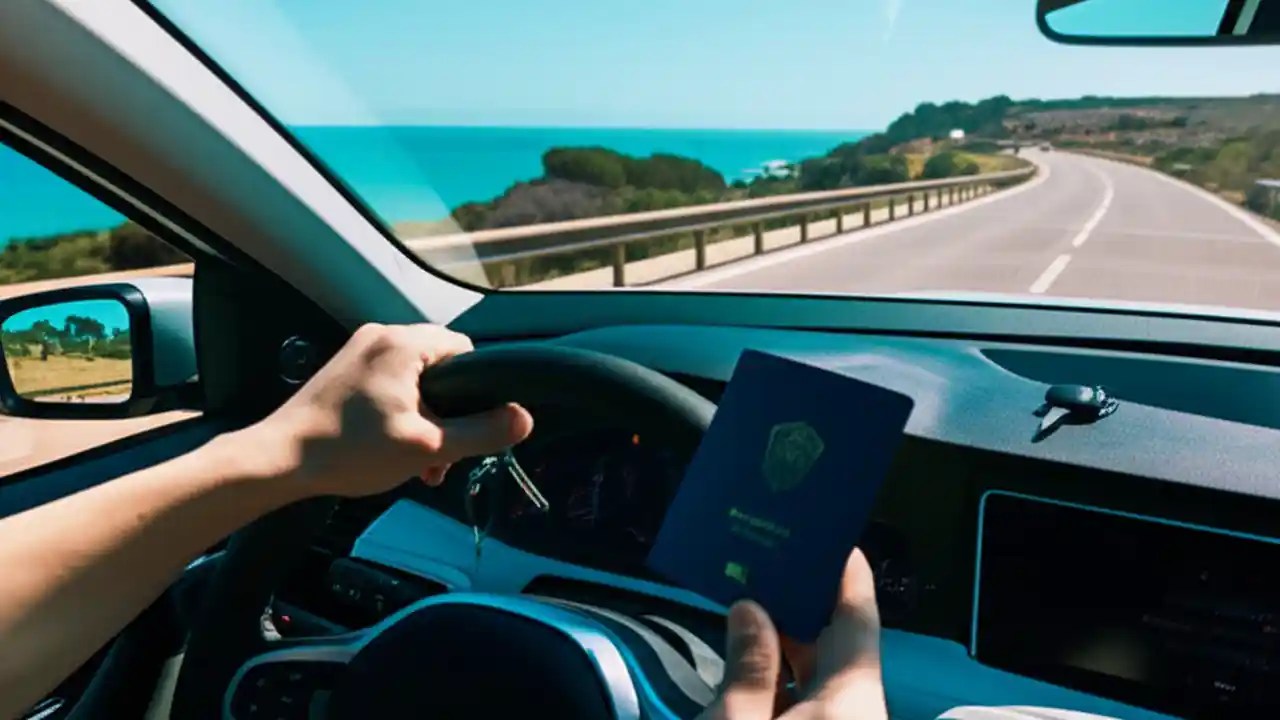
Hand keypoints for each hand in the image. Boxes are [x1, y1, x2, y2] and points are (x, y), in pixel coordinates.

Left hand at [243, 323, 532, 497]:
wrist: (277, 460)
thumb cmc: (350, 451)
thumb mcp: (427, 446)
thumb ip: (481, 432)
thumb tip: (525, 418)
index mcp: (403, 343)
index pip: (466, 351)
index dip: (477, 391)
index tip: (469, 428)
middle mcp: (381, 335)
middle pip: (441, 367)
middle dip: (449, 412)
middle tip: (442, 454)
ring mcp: (358, 351)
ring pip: (415, 379)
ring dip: (425, 419)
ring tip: (419, 461)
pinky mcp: (343, 371)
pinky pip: (389, 384)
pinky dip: (400, 413)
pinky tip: (393, 449)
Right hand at [698, 549, 887, 719]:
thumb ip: (749, 667)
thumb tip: (750, 611)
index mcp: (852, 700)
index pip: (858, 622)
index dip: (848, 577)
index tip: (831, 538)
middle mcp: (856, 712)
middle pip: (836, 648)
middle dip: (802, 607)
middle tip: (771, 562)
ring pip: (819, 679)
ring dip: (787, 645)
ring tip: (751, 602)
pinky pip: (807, 703)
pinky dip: (781, 680)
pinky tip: (750, 661)